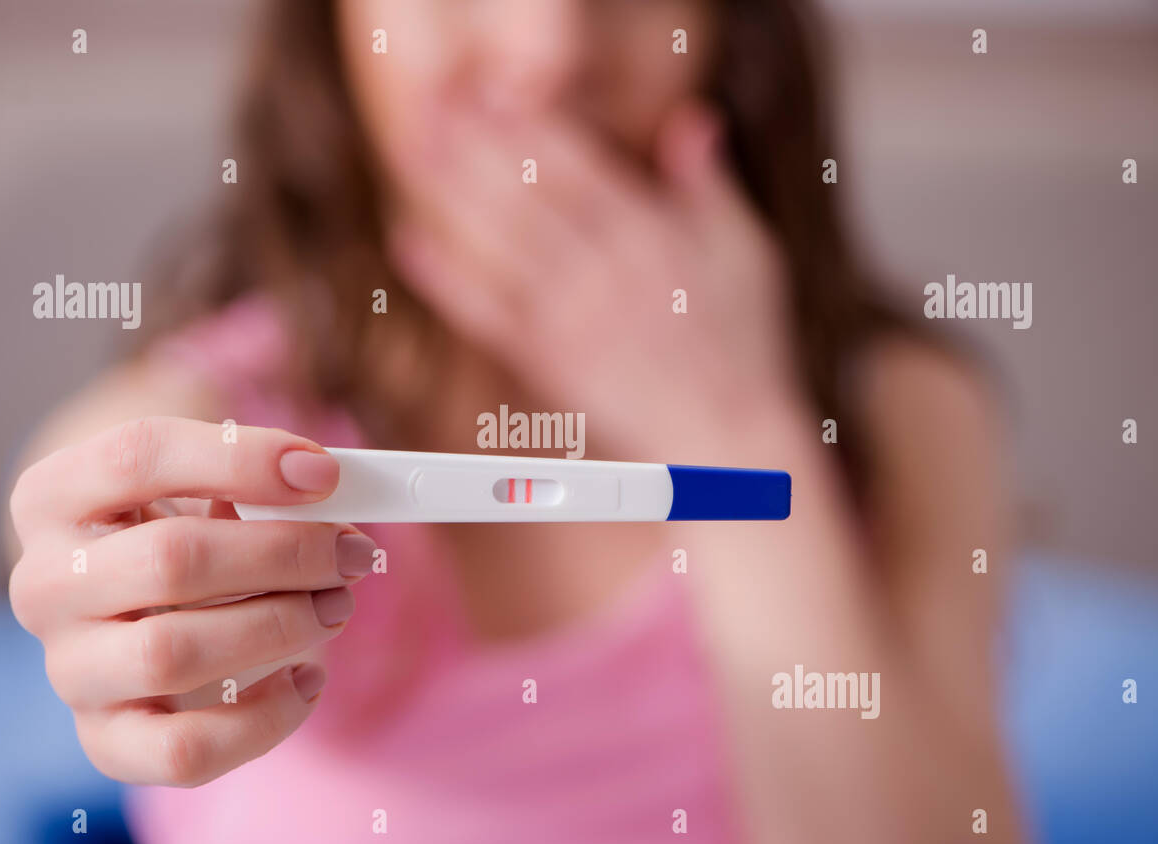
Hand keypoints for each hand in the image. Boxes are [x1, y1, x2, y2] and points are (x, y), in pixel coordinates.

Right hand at [7, 417, 375, 786]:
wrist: (141, 615)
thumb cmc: (186, 532)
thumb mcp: (205, 486)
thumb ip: (257, 481)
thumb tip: (331, 491)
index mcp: (54, 496)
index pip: (137, 456)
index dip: (241, 459)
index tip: (324, 475)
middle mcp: (44, 584)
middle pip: (169, 559)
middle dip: (283, 553)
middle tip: (349, 553)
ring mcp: (70, 669)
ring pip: (173, 654)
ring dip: (280, 626)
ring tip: (336, 606)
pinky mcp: (108, 740)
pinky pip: (185, 750)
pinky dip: (265, 719)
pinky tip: (307, 680)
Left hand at [387, 98, 805, 460]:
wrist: (729, 437)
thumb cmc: (745, 344)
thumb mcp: (747, 251)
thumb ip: (709, 185)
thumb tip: (692, 118)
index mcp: (652, 234)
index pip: (577, 164)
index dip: (527, 124)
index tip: (487, 94)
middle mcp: (605, 269)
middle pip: (527, 193)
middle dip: (474, 145)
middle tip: (428, 103)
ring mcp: (572, 317)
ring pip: (500, 241)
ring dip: (451, 192)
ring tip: (411, 149)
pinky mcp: (550, 362)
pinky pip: (487, 313)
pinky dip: (446, 278)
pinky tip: (410, 243)